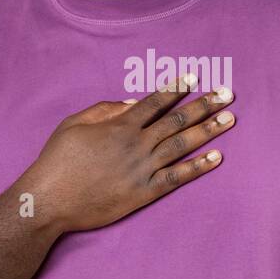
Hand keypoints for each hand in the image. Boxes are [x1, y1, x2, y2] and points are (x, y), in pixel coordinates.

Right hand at [21, 75, 234, 234]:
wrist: (49, 200)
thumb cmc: (58, 160)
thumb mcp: (74, 123)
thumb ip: (105, 109)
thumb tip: (133, 102)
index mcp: (120, 125)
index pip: (155, 101)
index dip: (177, 88)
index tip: (195, 78)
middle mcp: (136, 144)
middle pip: (177, 120)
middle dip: (205, 105)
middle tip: (227, 95)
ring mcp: (142, 169)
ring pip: (182, 145)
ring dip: (209, 130)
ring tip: (230, 119)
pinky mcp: (143, 193)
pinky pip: (177, 178)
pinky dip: (198, 167)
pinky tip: (216, 158)